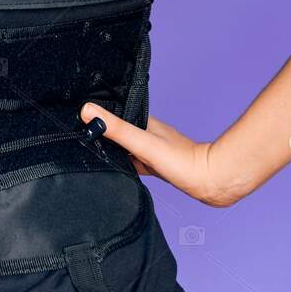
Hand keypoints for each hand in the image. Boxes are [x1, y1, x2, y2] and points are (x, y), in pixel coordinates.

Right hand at [80, 103, 248, 207]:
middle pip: (119, 133)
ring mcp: (154, 152)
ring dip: (114, 152)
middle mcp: (149, 135)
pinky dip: (126, 167)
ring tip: (96, 157)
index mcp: (144, 124)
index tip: (77, 121)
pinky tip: (120, 174)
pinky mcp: (160, 168)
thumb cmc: (183, 162)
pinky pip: (136, 165)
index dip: (96, 118)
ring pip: (127, 150)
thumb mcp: (142, 142)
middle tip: (81, 141)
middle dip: (102, 136)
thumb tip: (87, 110)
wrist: (213, 182)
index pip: (114, 116)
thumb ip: (116, 128)